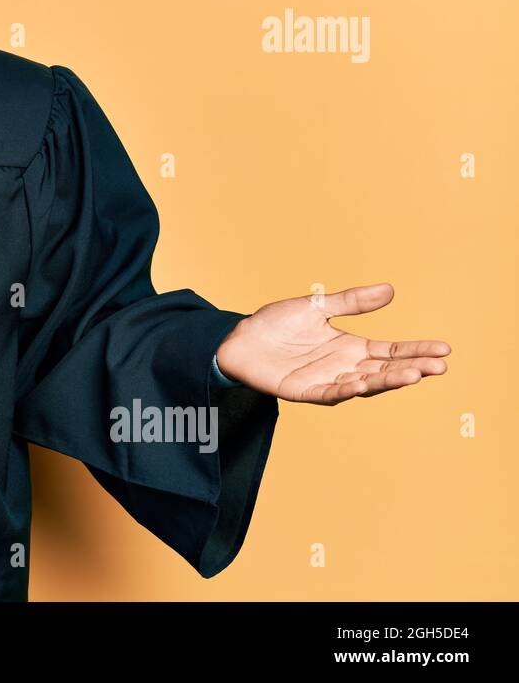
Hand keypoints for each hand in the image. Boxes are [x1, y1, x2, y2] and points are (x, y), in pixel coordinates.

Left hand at [215, 283, 450, 404]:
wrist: (238, 338)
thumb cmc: (275, 324)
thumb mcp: (316, 306)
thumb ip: (351, 301)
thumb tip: (390, 290)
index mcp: (350, 348)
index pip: (391, 352)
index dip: (416, 351)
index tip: (445, 349)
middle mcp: (343, 367)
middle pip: (384, 371)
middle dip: (411, 368)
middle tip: (439, 366)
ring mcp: (325, 381)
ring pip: (363, 384)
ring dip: (387, 381)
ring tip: (413, 375)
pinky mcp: (303, 391)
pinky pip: (329, 393)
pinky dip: (346, 390)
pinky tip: (363, 384)